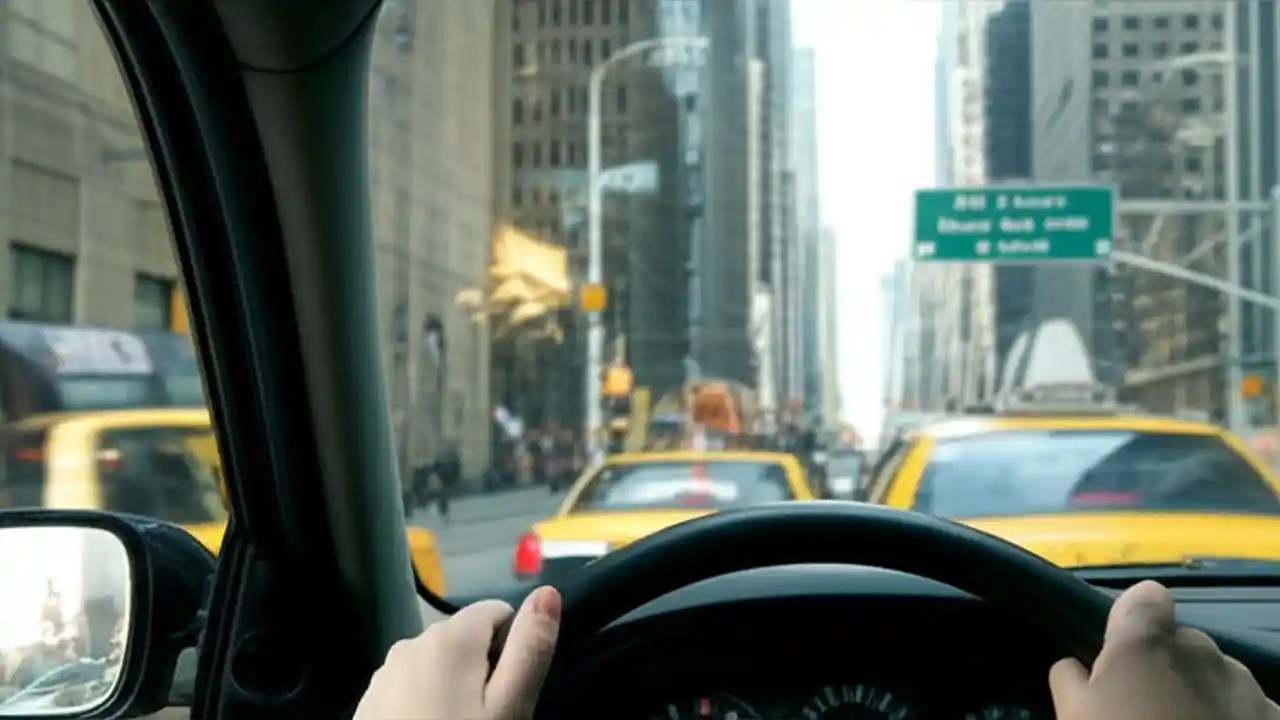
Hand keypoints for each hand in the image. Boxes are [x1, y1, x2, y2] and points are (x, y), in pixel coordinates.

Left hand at [355, 586, 560, 719]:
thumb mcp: (509, 709)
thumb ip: (530, 649)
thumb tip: (548, 592)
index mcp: (448, 638)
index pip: (497, 612)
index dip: (515, 648)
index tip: (513, 693)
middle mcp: (410, 645)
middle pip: (465, 641)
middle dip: (483, 672)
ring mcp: (383, 677)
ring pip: (436, 668)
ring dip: (453, 692)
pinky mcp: (368, 706)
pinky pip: (409, 692)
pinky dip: (425, 709)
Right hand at [1050, 580, 1279, 718]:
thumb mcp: (1071, 719)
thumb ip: (1070, 681)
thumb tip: (1075, 667)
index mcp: (1144, 646)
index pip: (1147, 598)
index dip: (1137, 619)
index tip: (1124, 652)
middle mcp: (1200, 653)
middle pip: (1185, 645)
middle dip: (1171, 669)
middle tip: (1151, 711)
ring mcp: (1246, 689)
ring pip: (1222, 678)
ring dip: (1206, 696)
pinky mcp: (1276, 718)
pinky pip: (1252, 709)